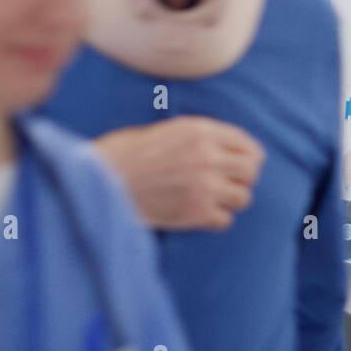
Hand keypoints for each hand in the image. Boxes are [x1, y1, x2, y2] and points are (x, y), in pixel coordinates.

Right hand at [94, 116, 264, 230]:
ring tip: (213, 198)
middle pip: (251, 172)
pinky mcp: (196, 213)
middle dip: (242, 178)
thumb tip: (226, 148)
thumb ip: (198, 137)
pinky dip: (215, 219)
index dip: (249, 156)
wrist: (99, 181)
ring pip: (243, 197)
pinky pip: (225, 220)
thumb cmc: (124, 154)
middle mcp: (208, 157)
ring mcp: (204, 187)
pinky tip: (200, 213)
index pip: (247, 144)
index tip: (244, 164)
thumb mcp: (164, 131)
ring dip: (231, 199)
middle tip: (228, 183)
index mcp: (200, 131)